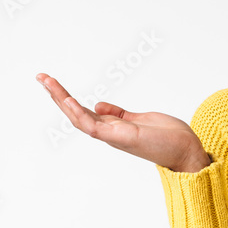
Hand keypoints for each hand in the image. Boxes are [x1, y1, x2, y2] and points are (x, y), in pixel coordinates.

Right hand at [36, 73, 210, 171]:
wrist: (187, 151)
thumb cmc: (168, 138)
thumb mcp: (140, 119)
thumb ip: (119, 114)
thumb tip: (99, 106)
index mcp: (113, 127)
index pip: (83, 111)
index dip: (65, 97)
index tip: (51, 82)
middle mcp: (109, 132)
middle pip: (75, 113)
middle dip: (56, 95)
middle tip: (40, 77)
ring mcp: (113, 136)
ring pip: (79, 119)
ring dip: (62, 100)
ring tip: (47, 82)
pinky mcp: (122, 137)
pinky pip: (94, 127)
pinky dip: (80, 114)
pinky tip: (68, 100)